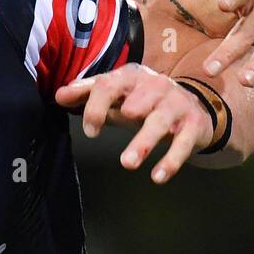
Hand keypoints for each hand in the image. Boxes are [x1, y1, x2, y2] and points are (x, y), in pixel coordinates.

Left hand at [55, 63, 212, 183]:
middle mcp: (157, 86)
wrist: (192, 105)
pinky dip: (171, 160)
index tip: (88, 129)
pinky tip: (157, 176)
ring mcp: (177, 104)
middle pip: (135, 99)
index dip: (95, 105)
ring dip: (143, 142)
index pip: (110, 84)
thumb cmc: (144, 102)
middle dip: (117, 115)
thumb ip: (88, 95)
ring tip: (127, 163)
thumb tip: (59, 95)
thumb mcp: (117, 96)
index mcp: (133, 77)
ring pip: (159, 122)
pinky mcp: (194, 124)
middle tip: (97, 135)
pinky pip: (183, 143)